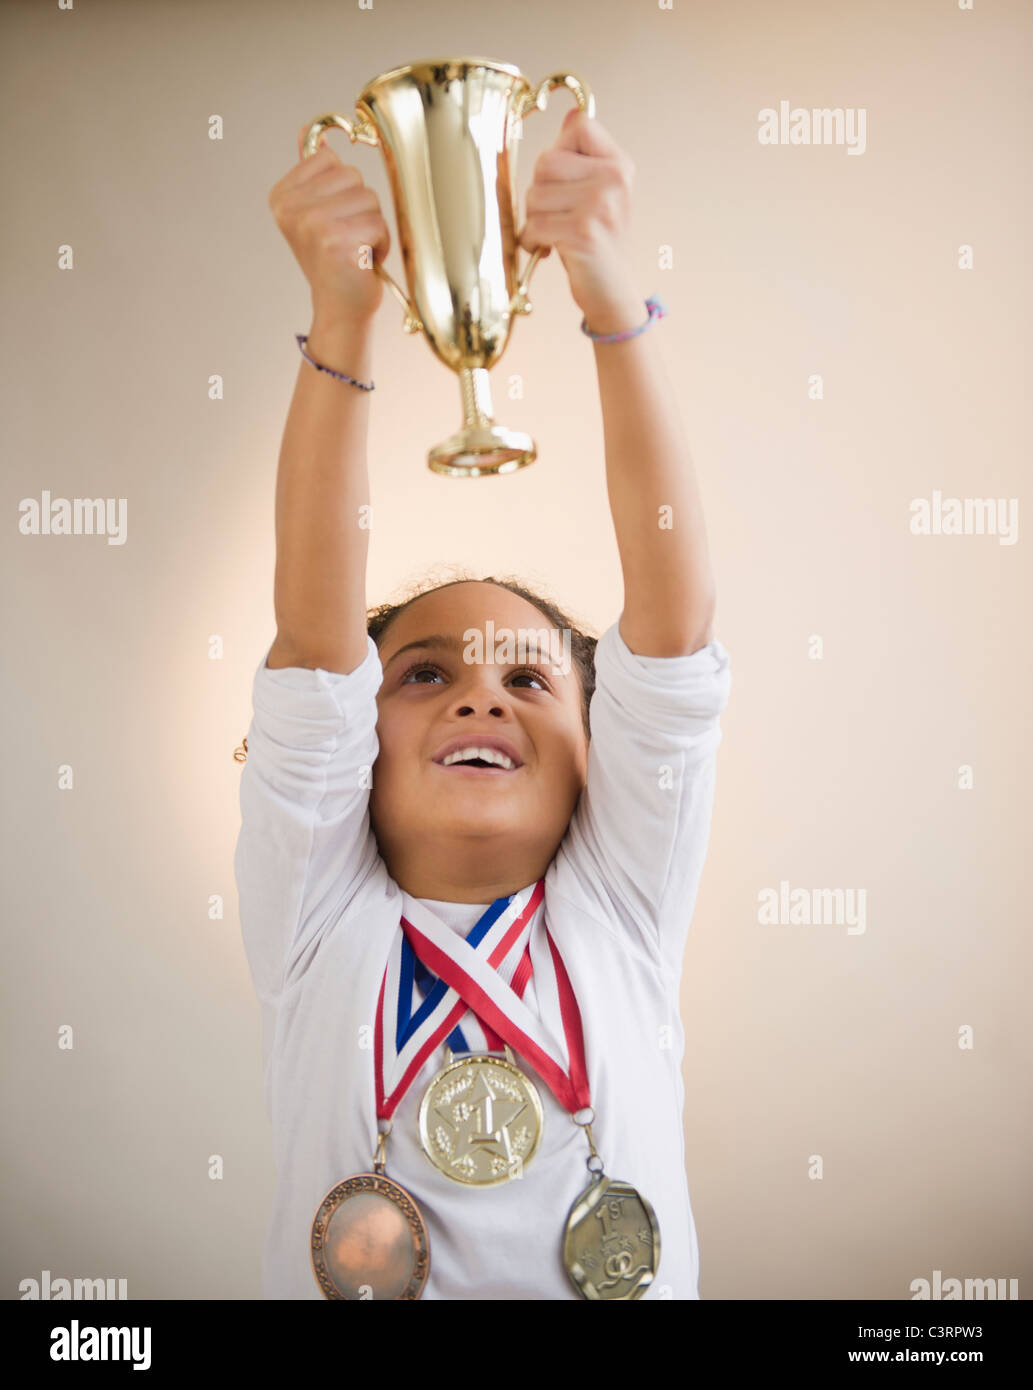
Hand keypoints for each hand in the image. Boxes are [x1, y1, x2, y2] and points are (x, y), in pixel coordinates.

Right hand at [266, 127, 390, 323]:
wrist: (340, 308)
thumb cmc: (333, 262)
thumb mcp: (316, 212)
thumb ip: (313, 173)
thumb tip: (306, 131)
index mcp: (282, 197)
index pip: (329, 159)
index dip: (343, 189)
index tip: (332, 219)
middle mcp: (292, 209)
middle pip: (352, 176)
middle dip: (361, 207)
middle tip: (347, 237)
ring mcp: (313, 225)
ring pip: (369, 199)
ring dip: (372, 226)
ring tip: (356, 249)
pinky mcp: (337, 242)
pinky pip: (379, 223)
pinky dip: (380, 244)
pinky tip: (363, 260)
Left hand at [518, 109, 643, 332]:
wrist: (612, 292)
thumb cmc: (596, 242)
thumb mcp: (597, 192)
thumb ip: (582, 155)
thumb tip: (571, 114)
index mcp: (619, 164)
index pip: (578, 126)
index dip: (560, 152)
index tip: (566, 181)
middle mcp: (615, 179)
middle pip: (546, 161)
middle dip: (540, 192)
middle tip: (559, 215)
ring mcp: (601, 205)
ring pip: (534, 195)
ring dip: (534, 220)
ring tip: (556, 234)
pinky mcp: (583, 232)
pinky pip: (534, 224)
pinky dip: (533, 241)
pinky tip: (550, 249)